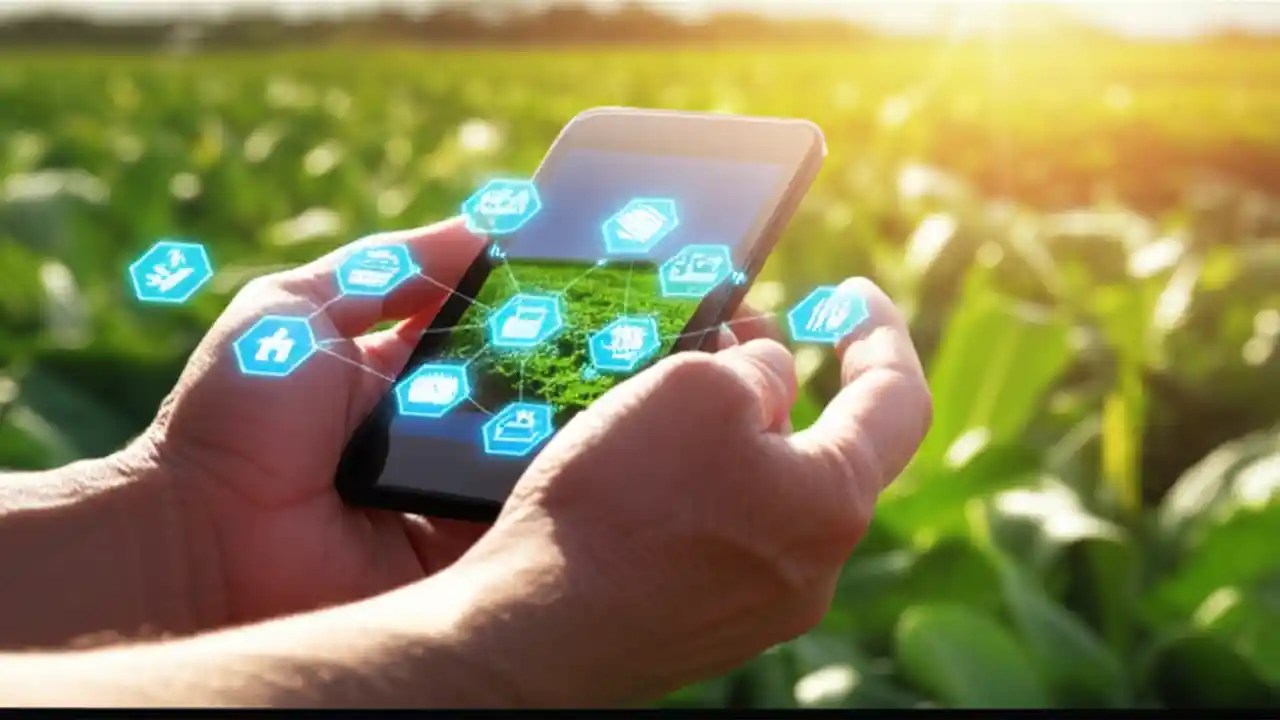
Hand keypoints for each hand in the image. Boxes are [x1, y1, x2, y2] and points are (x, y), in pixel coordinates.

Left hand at [137, 219, 781, 630]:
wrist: (201, 537)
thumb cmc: (236, 417)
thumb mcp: (298, 308)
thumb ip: (385, 264)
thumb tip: (481, 224)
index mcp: (426, 376)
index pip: (524, 333)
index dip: (582, 307)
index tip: (651, 279)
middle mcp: (463, 436)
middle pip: (561, 393)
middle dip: (628, 363)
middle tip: (705, 328)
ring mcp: (477, 500)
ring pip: (570, 455)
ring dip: (624, 422)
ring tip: (697, 381)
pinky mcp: (481, 560)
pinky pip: (548, 517)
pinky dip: (588, 487)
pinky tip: (640, 447)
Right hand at [407, 278, 931, 704]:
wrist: (533, 632)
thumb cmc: (618, 504)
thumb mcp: (694, 387)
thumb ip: (756, 368)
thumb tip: (768, 378)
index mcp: (832, 502)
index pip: (896, 402)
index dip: (882, 333)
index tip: (854, 293)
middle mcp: (812, 567)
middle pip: (823, 448)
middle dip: (782, 379)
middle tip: (735, 328)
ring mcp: (759, 607)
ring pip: (768, 492)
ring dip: (737, 431)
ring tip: (675, 387)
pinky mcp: (705, 624)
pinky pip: (725, 535)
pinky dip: (705, 483)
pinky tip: (650, 462)